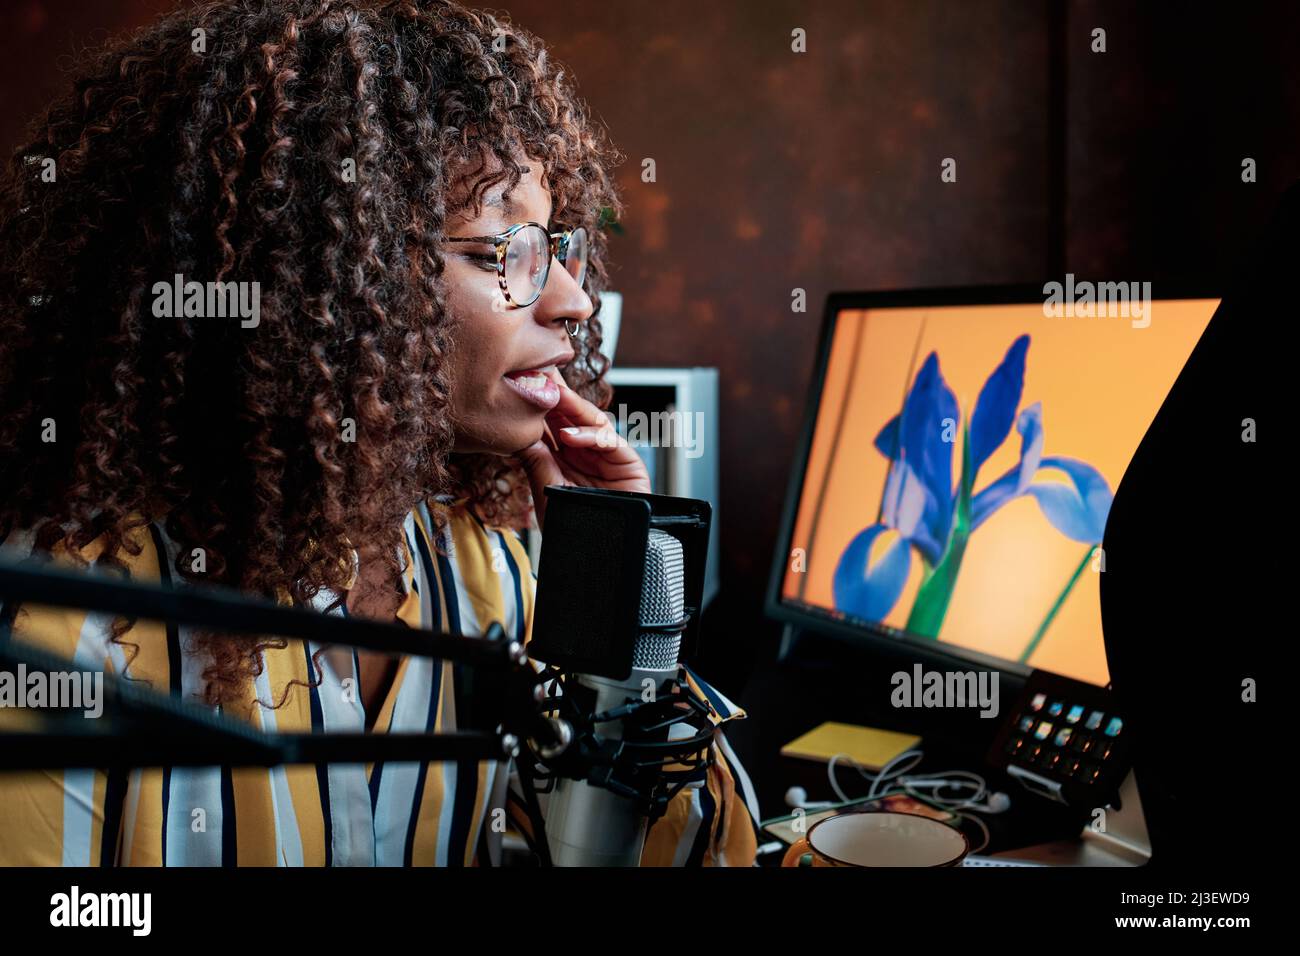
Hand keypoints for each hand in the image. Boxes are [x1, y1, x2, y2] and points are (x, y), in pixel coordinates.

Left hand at [517, 371, 650, 531]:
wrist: (602, 557)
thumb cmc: (574, 530)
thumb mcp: (547, 493)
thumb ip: (536, 463)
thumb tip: (516, 433)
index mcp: (564, 458)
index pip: (550, 424)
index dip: (538, 404)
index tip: (521, 383)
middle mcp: (585, 453)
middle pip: (570, 416)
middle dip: (556, 394)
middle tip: (540, 373)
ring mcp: (606, 457)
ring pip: (592, 422)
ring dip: (573, 407)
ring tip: (554, 395)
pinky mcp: (627, 464)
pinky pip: (610, 442)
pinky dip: (590, 436)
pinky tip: (570, 436)